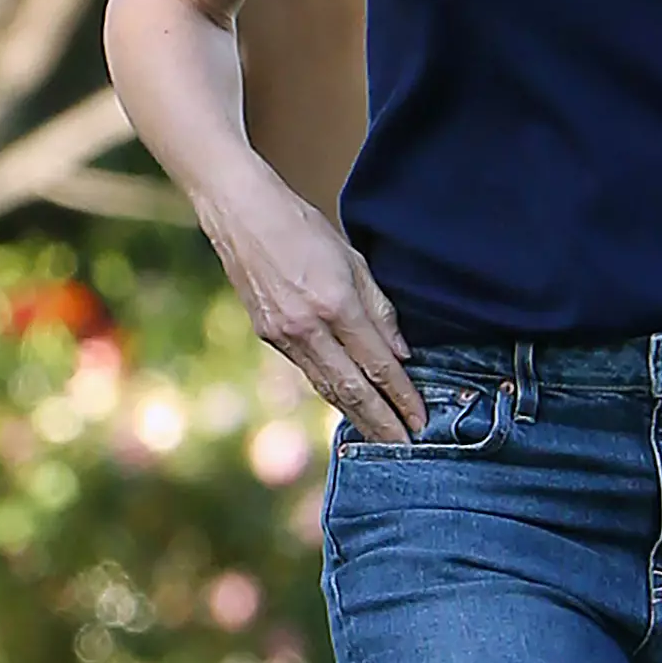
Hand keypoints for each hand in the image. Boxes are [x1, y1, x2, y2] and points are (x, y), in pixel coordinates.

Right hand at [199, 163, 424, 442]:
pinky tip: (347, 406)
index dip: (402, 395)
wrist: (240, 215)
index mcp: (334, 304)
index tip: (421, 419)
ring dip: (356, 416)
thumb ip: (380, 310)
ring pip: (327, 387)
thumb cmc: (302, 228)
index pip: (378, 363)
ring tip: (380, 438)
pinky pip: (308, 372)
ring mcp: (283, 335)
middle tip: (406, 447)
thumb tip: (401, 354)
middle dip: (381, 421)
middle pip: (352, 388)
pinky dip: (331, 393)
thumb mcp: (353, 260)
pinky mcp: (267, 336)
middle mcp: (307, 327)